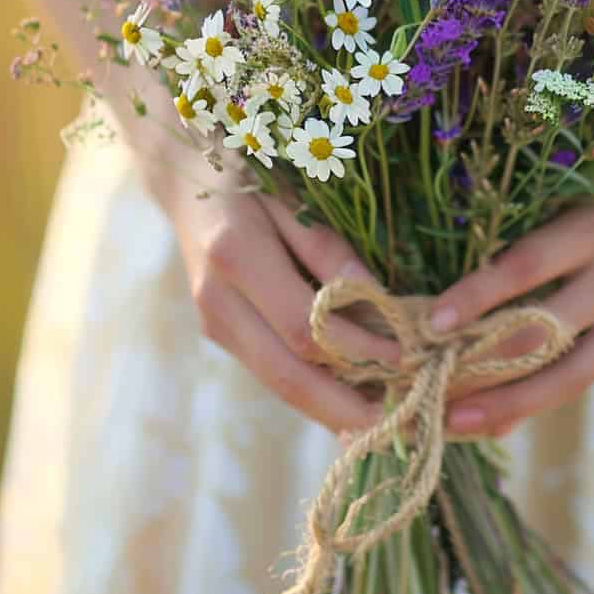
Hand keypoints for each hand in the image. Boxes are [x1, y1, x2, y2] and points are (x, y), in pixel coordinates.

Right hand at [162, 174, 394, 434]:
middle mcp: (217, 301)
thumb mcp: (295, 191)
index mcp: (235, 255)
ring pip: (278, 383)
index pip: (303, 327)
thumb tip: (376, 300)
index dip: (358, 349)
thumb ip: (329, 247)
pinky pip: (273, 370)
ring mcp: (214, 324)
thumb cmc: (251, 169)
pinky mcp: (221, 334)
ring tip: (389, 421)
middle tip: (404, 424)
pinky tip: (356, 399)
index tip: (409, 357)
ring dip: (333, 408)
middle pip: (287, 375)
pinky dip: (315, 391)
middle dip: (346, 408)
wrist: (184, 175)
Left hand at [435, 133, 593, 437]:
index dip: (479, 294)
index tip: (433, 321)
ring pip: (571, 375)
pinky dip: (547, 393)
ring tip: (459, 424)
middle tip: (429, 398)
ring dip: (512, 404)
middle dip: (484, 373)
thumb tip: (475, 294)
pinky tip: (507, 412)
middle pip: (546, 338)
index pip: (528, 266)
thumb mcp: (591, 196)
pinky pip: (592, 371)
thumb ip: (541, 242)